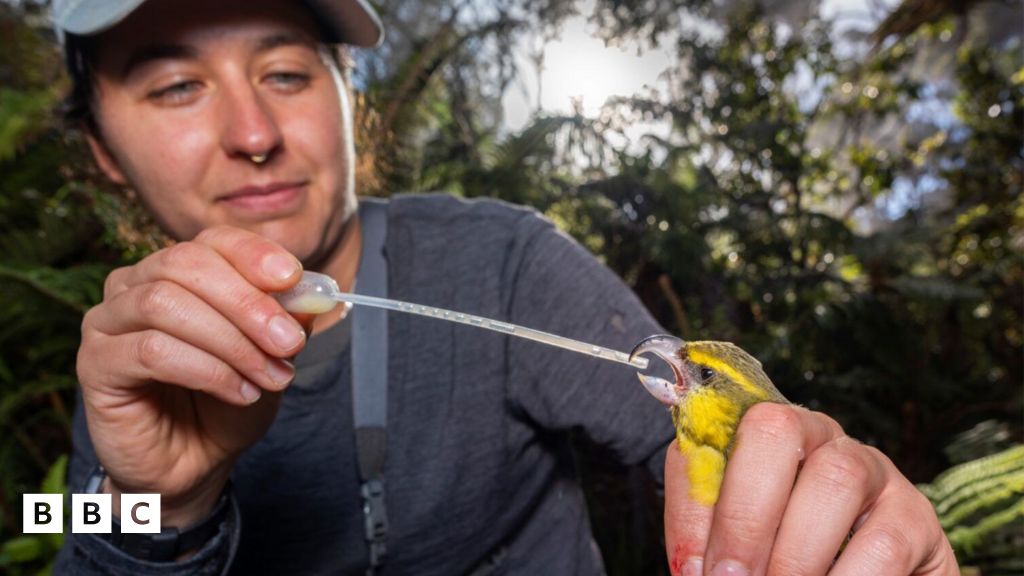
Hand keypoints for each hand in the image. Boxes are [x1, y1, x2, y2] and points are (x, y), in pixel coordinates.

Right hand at [77, 226, 311, 526]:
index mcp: (178, 272)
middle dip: (248, 303)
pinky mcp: (95, 363)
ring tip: (269, 376)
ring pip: (165, 303)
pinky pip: (151, 350)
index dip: (254, 254)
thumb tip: (309, 294)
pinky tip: (238, 391)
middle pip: (186, 264)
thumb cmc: (227, 401)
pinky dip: (207, 369)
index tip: (293, 279)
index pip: (212, 241)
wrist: (195, 463)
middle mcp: (135, 285)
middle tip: (290, 343)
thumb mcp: (270, 356)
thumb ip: (286, 321)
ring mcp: (108, 322)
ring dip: (230, 341)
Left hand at [664, 403, 957, 574]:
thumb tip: (692, 570)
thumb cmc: (784, 559)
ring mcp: (874, 469)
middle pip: (776, 432)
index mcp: (761, 435)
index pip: (714, 438)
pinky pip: (883, 543)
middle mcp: (819, 436)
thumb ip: (713, 545)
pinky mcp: (916, 516)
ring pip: (836, 480)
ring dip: (796, 553)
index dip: (694, 503)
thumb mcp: (744, 545)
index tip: (689, 568)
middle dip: (744, 516)